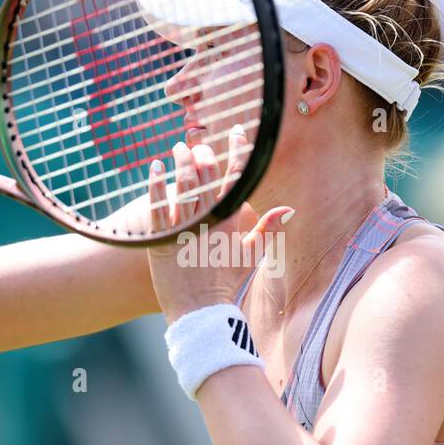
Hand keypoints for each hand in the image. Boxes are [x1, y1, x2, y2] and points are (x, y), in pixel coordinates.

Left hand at [146, 125, 292, 323]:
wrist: (200, 312)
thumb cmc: (226, 285)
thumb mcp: (251, 256)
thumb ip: (267, 229)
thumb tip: (288, 210)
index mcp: (230, 222)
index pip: (236, 179)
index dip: (237, 152)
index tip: (237, 132)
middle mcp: (208, 221)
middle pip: (206, 176)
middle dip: (203, 154)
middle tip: (198, 144)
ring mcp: (184, 229)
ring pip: (182, 186)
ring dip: (180, 162)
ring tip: (178, 148)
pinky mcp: (162, 238)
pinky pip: (157, 206)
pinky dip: (156, 184)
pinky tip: (155, 166)